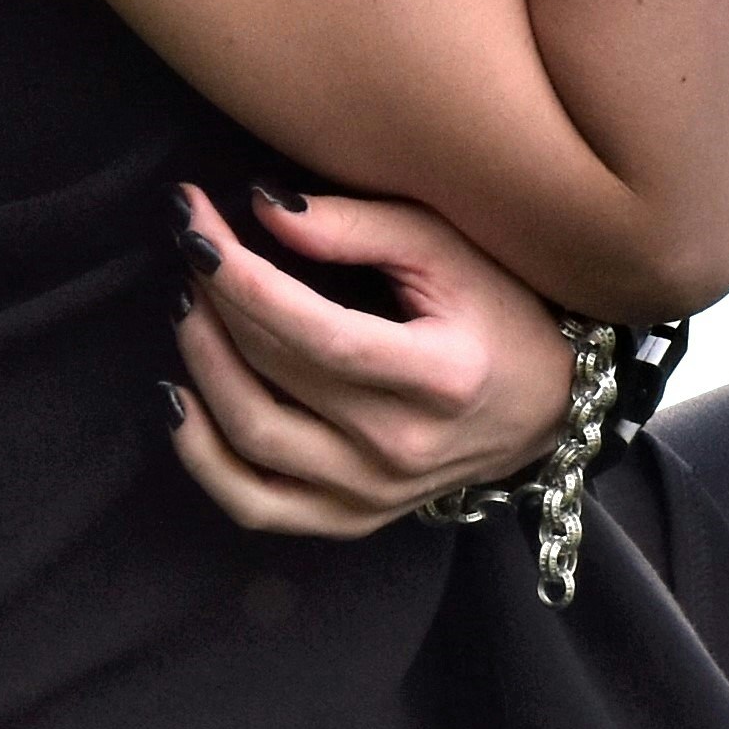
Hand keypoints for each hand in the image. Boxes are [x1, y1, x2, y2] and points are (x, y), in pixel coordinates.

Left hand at [163, 180, 578, 542]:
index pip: (313, 330)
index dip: (239, 274)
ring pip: (252, 437)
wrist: (549, 407)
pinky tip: (180, 400)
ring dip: (201, 363)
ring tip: (189, 307)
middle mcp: (403, 447)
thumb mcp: (448, 250)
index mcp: (440, 377)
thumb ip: (358, 226)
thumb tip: (263, 209)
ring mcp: (374, 494)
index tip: (194, 219)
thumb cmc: (501, 313)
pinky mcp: (351, 519)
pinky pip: (254, 505)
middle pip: (275, 372)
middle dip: (217, 298)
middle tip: (197, 245)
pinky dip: (202, 457)